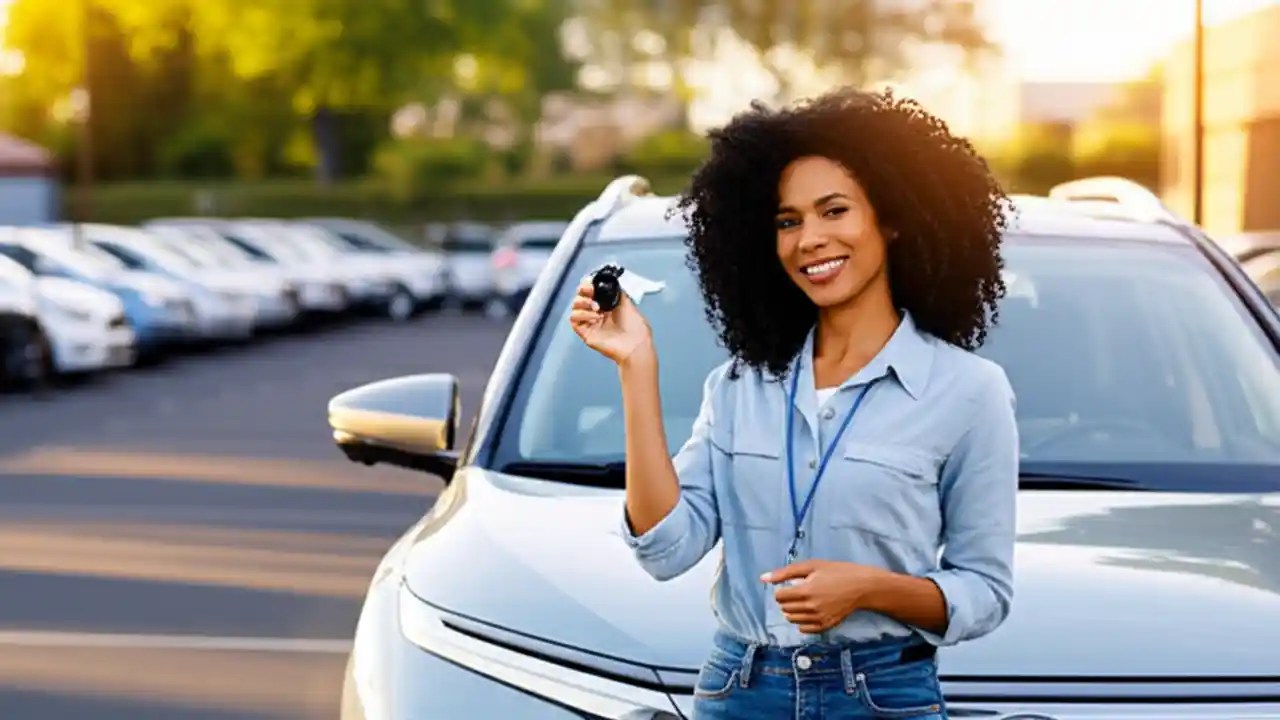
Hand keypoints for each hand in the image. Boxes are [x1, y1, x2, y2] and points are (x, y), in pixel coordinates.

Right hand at [568, 278, 653, 365]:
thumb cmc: (636, 328)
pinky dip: (582, 314)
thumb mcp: (628, 303)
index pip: (590, 291)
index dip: (588, 285)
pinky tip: (594, 317)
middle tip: (591, 292)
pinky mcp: (585, 332)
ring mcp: (590, 322)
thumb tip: (610, 282)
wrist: (635, 345)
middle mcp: (597, 313)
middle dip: (583, 290)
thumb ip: (617, 292)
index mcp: (606, 305)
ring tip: (596, 308)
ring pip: (574, 307)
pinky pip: (574, 319)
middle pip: (580, 296)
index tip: (591, 283)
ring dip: (583, 303)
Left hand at [761, 560, 891, 633]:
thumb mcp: (811, 566)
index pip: (779, 597)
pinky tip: (810, 611)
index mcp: (805, 591)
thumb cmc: (836, 572)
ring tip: (805, 601)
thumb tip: (763, 578)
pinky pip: (804, 629)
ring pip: (792, 619)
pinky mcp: (825, 626)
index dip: (782, 590)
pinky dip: (802, 621)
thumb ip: (785, 572)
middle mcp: (810, 607)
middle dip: (787, 600)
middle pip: (784, 608)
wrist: (861, 586)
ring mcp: (818, 619)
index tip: (791, 586)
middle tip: (799, 592)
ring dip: (793, 610)